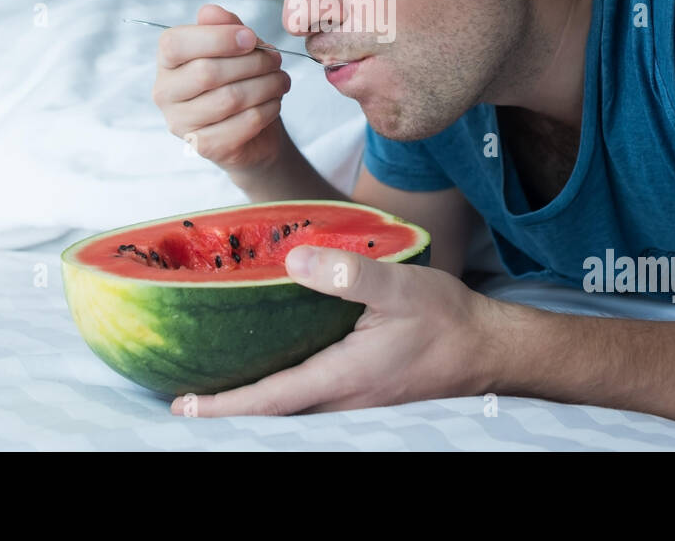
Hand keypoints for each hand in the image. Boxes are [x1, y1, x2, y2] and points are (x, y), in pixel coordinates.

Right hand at [150, 3, 290, 175]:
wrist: (253, 132)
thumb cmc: (240, 80)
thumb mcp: (235, 47)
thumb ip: (224, 26)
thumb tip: (211, 11)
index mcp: (167, 61)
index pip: (176, 44)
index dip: (217, 38)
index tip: (250, 38)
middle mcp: (164, 93)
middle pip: (207, 72)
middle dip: (252, 62)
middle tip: (276, 59)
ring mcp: (181, 123)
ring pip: (229, 99)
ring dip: (265, 85)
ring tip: (281, 80)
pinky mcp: (204, 147)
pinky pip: (242, 124)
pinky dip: (267, 109)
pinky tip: (274, 102)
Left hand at [171, 244, 501, 415]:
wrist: (490, 348)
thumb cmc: (446, 319)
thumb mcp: (399, 286)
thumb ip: (348, 273)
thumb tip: (293, 262)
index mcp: (345, 377)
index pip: (271, 400)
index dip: (225, 405)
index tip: (184, 405)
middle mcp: (345, 399)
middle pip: (274, 413)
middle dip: (230, 408)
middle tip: (185, 396)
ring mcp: (356, 401)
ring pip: (293, 410)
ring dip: (254, 402)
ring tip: (218, 384)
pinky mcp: (365, 393)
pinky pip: (313, 400)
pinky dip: (282, 392)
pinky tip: (273, 369)